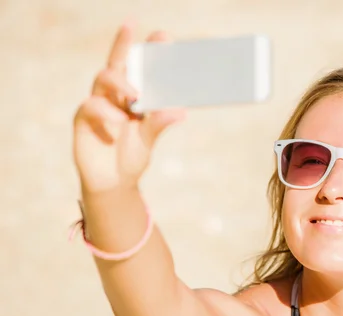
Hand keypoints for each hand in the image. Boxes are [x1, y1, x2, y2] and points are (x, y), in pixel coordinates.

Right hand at [73, 22, 185, 193]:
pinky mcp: (83, 120)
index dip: (145, 49)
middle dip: (123, 44)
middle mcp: (112, 96)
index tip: (162, 35)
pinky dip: (107, 112)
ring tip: (136, 95)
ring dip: (120, 83)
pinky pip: (91, 107)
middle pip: (116, 63)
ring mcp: (97, 105)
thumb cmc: (131, 156)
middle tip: (132, 27)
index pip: (136, 67)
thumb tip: (180, 111)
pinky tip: (121, 121)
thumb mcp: (148, 139)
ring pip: (102, 79)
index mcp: (131, 96)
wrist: (113, 183)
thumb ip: (159, 124)